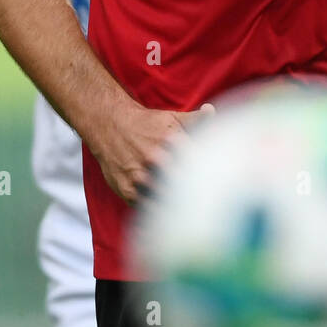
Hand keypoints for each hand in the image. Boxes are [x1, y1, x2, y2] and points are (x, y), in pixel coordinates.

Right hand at [92, 100, 215, 202]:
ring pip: (165, 199)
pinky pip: (146, 208)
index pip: (199, 163)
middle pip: (184, 184)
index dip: (210, 175)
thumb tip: (211, 111)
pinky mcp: (127, 189)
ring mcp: (139, 175)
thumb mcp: (172, 118)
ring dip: (179, 207)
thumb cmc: (147, 124)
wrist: (109, 126)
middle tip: (207, 204)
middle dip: (196, 194)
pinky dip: (159, 213)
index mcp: (171, 140)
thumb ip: (196, 119)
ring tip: (191, 213)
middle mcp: (155, 158)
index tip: (216, 183)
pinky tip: (169, 215)